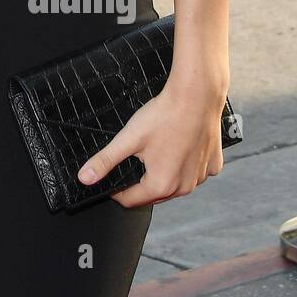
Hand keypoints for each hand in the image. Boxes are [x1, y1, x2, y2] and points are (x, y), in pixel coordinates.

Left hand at [76, 71, 227, 207]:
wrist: (196, 96)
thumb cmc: (164, 116)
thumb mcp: (128, 139)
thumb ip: (105, 161)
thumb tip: (85, 178)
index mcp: (161, 185)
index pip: (130, 201)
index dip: (116, 190)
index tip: (112, 176)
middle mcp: (184, 188)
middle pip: (153, 194)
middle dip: (139, 182)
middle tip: (134, 157)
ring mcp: (200, 178)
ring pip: (174, 184)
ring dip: (163, 174)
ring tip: (156, 149)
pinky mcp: (212, 165)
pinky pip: (193, 172)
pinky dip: (184, 164)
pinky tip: (178, 147)